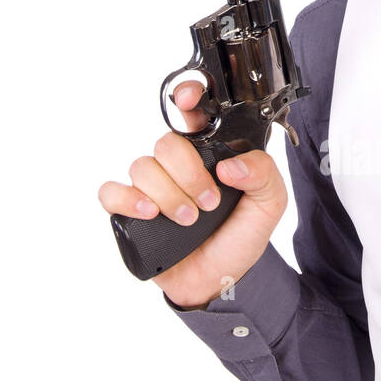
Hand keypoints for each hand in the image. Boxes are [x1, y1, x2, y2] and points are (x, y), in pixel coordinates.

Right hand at [98, 81, 286, 307]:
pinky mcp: (130, 211)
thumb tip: (230, 166)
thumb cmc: (238, 238)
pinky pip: (111, 192)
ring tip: (187, 219)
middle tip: (208, 202)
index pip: (191, 116)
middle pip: (166, 145)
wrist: (221, 281)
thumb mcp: (269, 204)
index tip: (189, 99)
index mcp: (207, 155)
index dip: (186, 99)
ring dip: (167, 194)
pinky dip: (127, 199)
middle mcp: (175, 167)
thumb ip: (263, 174)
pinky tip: (149, 213)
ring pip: (141, 167)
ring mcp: (151, 188)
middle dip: (188, 174)